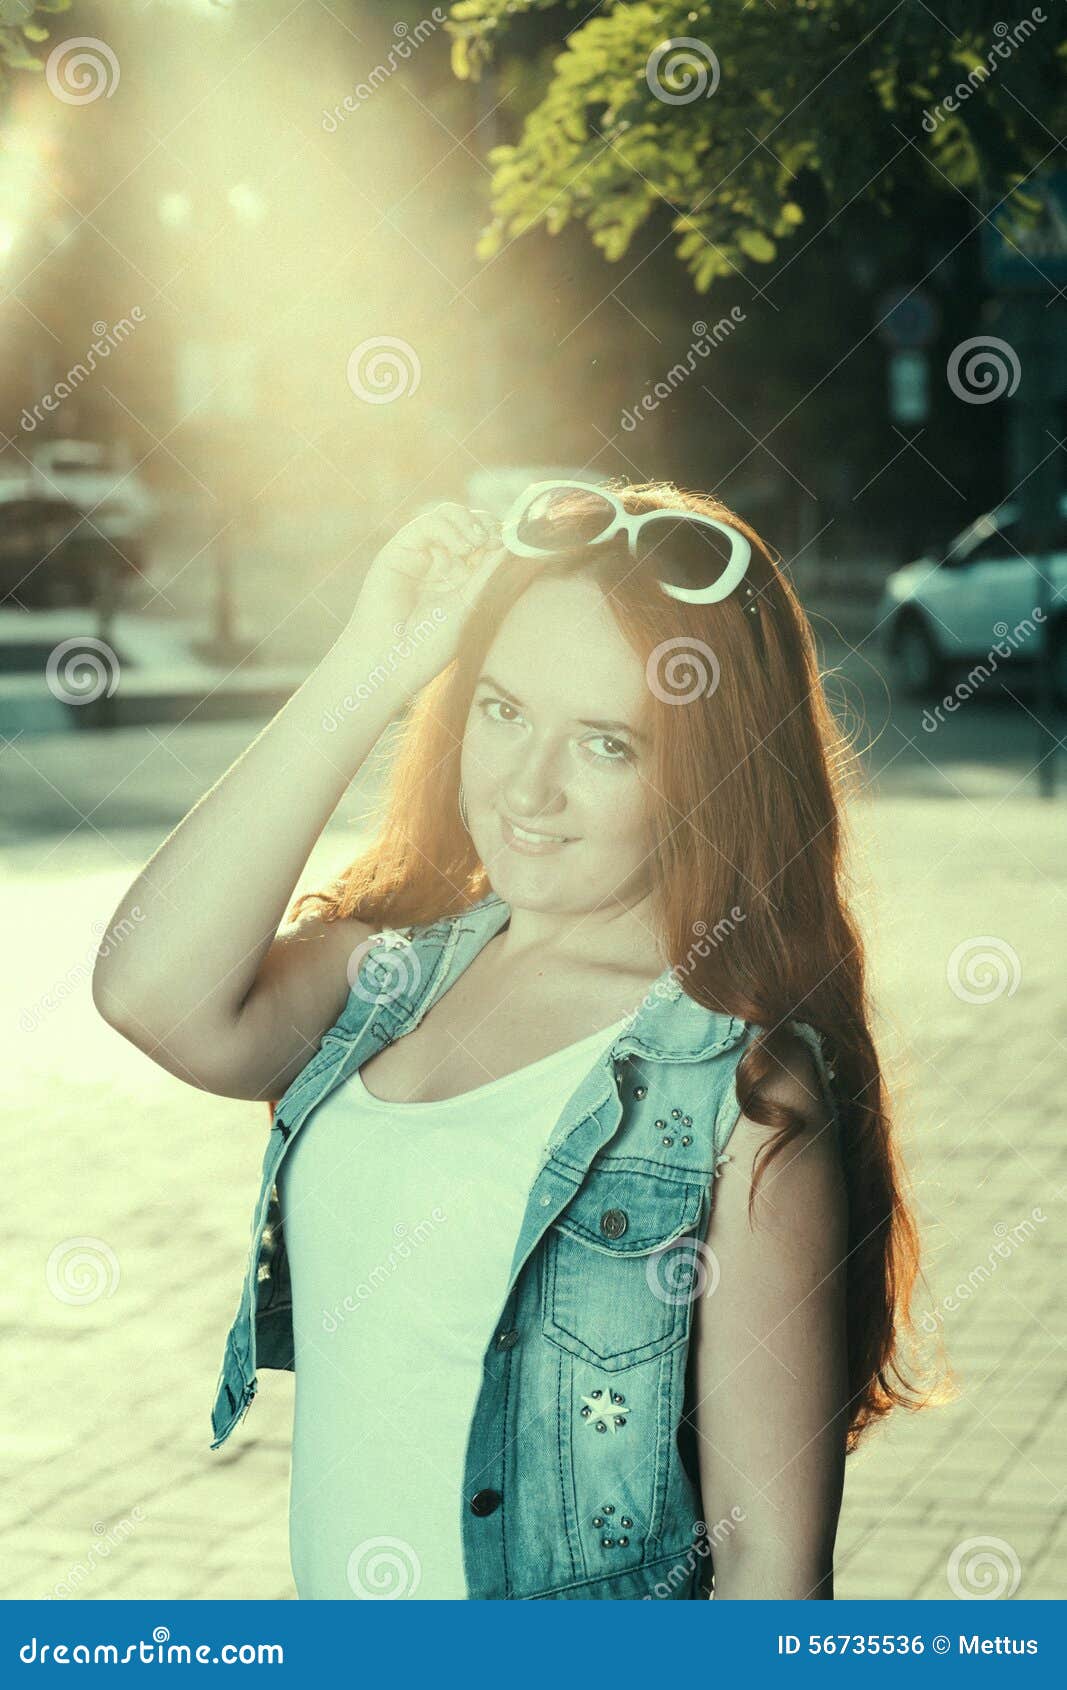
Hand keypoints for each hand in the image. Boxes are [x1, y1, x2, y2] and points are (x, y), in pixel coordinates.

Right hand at [345, 503, 510, 695]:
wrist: (391, 661)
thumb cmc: (429, 645)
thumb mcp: (470, 604)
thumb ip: (488, 572)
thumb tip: (512, 543)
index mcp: (462, 577)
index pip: (485, 540)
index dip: (498, 535)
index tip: (509, 545)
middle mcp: (442, 562)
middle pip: (468, 522)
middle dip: (484, 525)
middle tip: (491, 541)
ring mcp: (421, 554)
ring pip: (447, 515)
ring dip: (467, 522)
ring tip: (475, 543)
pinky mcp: (400, 550)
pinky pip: (426, 523)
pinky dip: (447, 527)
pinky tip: (459, 547)